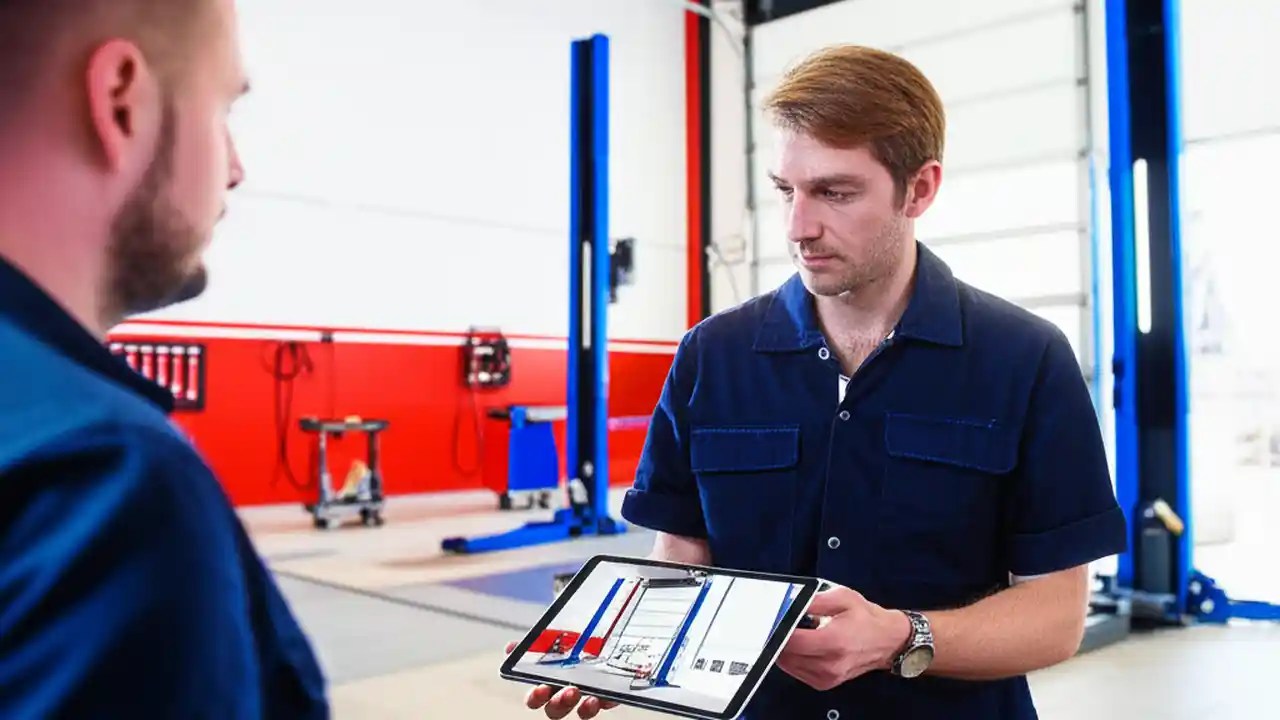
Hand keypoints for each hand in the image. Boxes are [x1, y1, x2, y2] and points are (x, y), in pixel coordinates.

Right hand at [505, 642, 619, 718]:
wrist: (604, 624)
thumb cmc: (573, 632)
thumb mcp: (553, 632)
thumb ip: (535, 641)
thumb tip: (511, 648)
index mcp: (548, 679)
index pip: (536, 697)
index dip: (535, 697)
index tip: (541, 689)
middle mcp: (566, 690)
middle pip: (557, 708)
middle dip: (560, 703)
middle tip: (570, 692)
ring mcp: (588, 692)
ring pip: (583, 710)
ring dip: (585, 708)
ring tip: (590, 698)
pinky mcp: (610, 691)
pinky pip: (609, 700)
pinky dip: (608, 698)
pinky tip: (608, 692)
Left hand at [776, 586, 912, 690]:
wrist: (887, 640)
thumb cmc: (867, 619)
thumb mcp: (843, 597)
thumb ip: (815, 600)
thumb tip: (792, 602)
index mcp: (834, 641)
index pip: (793, 641)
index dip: (780, 629)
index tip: (777, 619)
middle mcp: (830, 664)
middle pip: (787, 655)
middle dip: (781, 638)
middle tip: (787, 624)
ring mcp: (828, 676)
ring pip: (789, 665)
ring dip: (787, 649)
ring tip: (801, 634)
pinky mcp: (825, 683)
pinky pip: (797, 672)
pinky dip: (794, 659)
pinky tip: (805, 647)